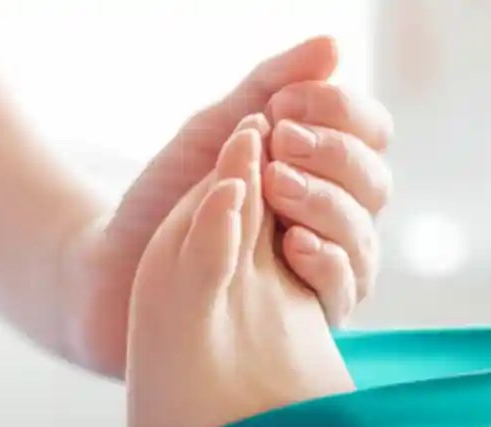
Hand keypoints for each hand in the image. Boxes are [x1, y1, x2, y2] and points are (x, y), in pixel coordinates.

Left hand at [64, 36, 392, 377]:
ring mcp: (328, 267)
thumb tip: (332, 46)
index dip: (338, 111)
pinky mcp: (310, 315)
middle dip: (331, 155)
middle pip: (374, 181)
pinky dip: (325, 261)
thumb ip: (270, 88)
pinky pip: (344, 288)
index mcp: (321, 167)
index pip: (369, 131)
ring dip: (325, 204)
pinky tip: (292, 244)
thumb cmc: (169, 199)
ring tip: (273, 187)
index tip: (283, 107)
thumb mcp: (215, 133)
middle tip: (278, 146)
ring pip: (363, 234)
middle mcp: (335, 216)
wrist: (116, 270)